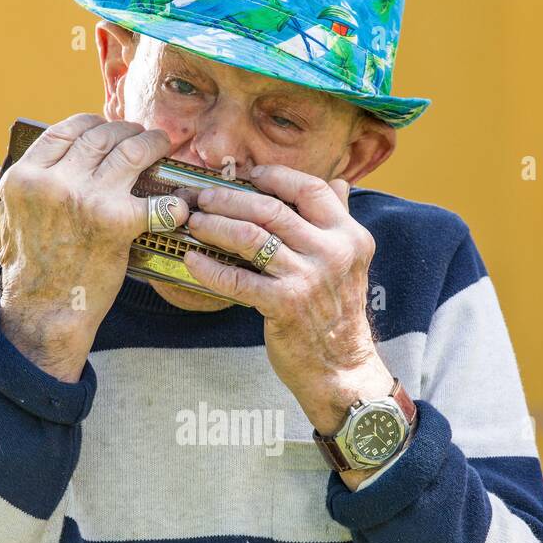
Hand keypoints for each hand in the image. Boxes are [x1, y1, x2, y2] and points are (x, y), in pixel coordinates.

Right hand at [0, 114, 188, 380]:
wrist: (45, 313)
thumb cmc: (23, 267)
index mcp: (25, 176)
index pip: (65, 130)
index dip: (91, 123)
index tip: (105, 128)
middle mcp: (55, 182)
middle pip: (101, 136)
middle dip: (126, 130)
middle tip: (141, 134)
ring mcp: (88, 200)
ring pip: (131, 152)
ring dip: (152, 144)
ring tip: (162, 146)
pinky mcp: (117, 223)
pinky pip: (155, 202)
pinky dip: (172, 202)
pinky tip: (180, 203)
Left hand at [184, 165, 394, 440]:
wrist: (341, 368)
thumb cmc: (337, 314)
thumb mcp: (349, 262)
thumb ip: (341, 221)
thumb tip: (338, 184)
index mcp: (349, 236)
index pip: (310, 188)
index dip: (275, 176)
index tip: (247, 175)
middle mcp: (332, 252)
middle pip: (271, 209)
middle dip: (230, 198)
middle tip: (203, 197)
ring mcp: (308, 278)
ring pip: (250, 237)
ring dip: (214, 226)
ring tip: (195, 223)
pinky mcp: (284, 304)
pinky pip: (237, 278)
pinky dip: (210, 267)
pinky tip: (192, 260)